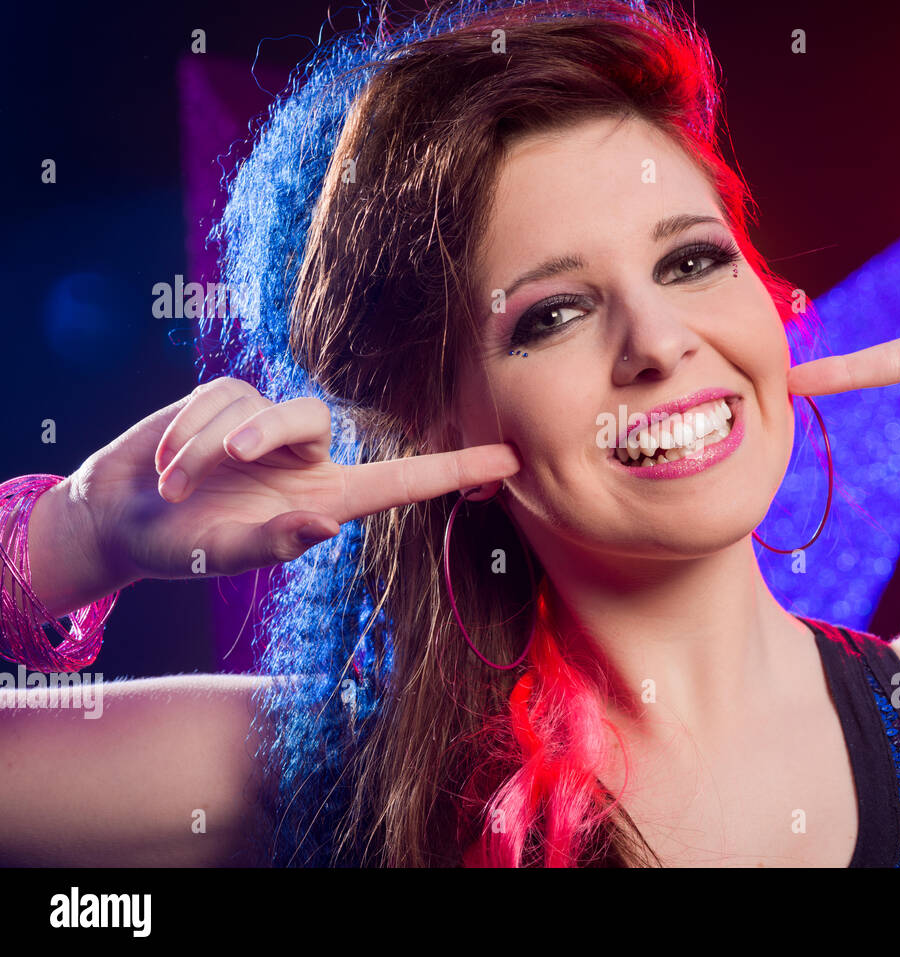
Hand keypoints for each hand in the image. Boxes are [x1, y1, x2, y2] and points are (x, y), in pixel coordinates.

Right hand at [64, 377, 520, 588]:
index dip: (456, 469)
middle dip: (264, 434)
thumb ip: (275, 542)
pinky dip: (188, 432)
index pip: (402, 480)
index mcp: (325, 498)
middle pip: (315, 418)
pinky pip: (221, 398)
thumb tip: (325, 523)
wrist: (122, 517)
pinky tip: (169, 464)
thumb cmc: (185, 547)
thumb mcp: (226, 554)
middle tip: (222, 466)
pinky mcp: (228, 400)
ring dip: (210, 445)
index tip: (511, 459)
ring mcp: (269, 426)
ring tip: (177, 484)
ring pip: (262, 408)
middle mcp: (306, 458)